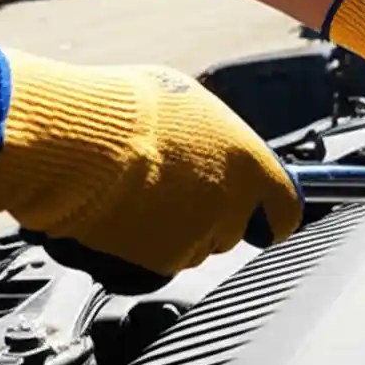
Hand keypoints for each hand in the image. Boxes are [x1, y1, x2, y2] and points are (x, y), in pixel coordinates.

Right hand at [0, 41, 301, 292]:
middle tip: (179, 190)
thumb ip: (217, 137)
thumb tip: (220, 146)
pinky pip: (163, 259)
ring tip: (143, 195)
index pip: (287, 206)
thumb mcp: (189, 103)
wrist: (78, 144)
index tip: (269, 216)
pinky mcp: (162, 260)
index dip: (275, 213)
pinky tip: (126, 214)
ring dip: (179, 229)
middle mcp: (232, 204)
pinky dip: (147, 244)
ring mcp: (198, 236)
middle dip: (213, 215)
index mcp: (249, 162)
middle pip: (235, 228)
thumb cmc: (126, 110)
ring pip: (198, 246)